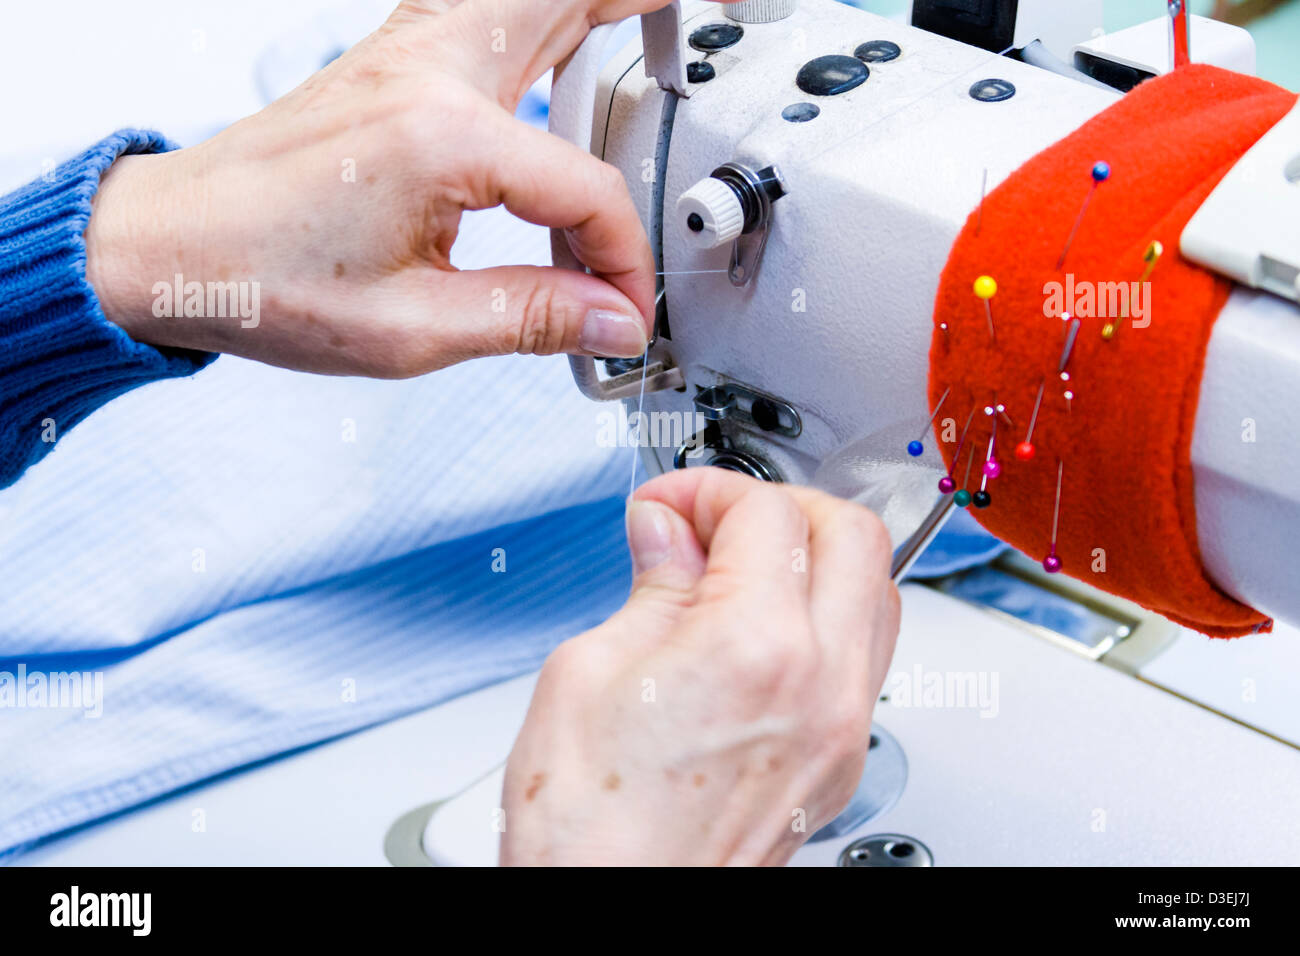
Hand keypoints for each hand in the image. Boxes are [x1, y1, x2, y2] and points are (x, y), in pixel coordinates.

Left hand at [85, 1, 732, 376]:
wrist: (170, 247)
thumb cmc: (260, 278)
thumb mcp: (409, 327)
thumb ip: (528, 316)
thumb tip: (609, 318)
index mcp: (440, 136)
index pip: (583, 192)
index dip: (620, 260)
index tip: (621, 312)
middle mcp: (427, 72)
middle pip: (574, 1)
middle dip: (655, 5)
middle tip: (719, 14)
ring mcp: (405, 54)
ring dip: (600, 2)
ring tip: (659, 16)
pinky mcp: (391, 62)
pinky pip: (488, 9)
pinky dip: (545, 16)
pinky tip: (564, 38)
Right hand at [501, 470, 901, 865]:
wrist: (618, 915)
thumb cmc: (591, 832)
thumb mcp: (587, 674)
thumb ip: (649, 586)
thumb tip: (665, 531)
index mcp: (754, 647)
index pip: (767, 511)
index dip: (707, 489)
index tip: (668, 507)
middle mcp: (821, 685)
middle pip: (852, 532)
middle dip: (782, 503)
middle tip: (716, 521)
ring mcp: (841, 728)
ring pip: (878, 592)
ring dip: (818, 556)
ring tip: (741, 569)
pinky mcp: (840, 763)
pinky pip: (865, 657)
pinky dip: (826, 617)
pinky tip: (762, 627)